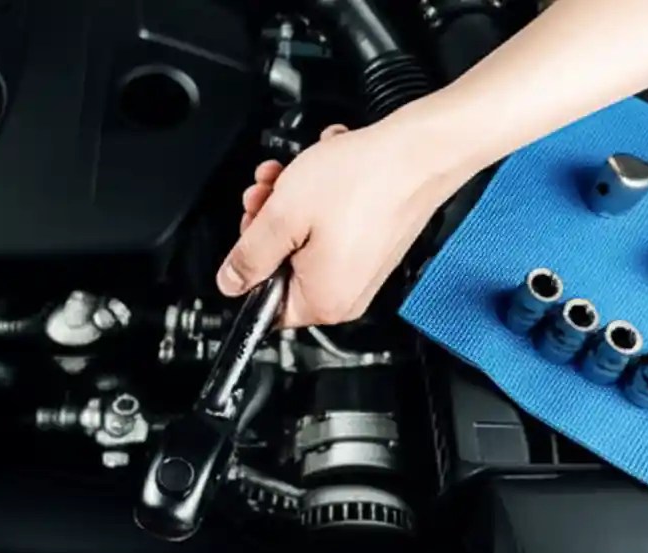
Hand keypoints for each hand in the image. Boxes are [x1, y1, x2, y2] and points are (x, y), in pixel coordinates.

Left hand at [217, 118, 468, 326]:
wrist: (417, 152)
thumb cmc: (364, 182)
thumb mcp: (283, 216)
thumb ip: (249, 255)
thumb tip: (230, 283)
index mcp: (323, 301)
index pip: (264, 305)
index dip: (250, 263)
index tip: (251, 230)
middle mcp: (346, 295)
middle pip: (283, 268)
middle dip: (269, 225)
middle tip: (268, 193)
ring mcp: (362, 271)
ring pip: (305, 243)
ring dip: (290, 207)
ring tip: (293, 176)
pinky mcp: (373, 247)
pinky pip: (331, 232)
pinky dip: (319, 204)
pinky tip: (322, 176)